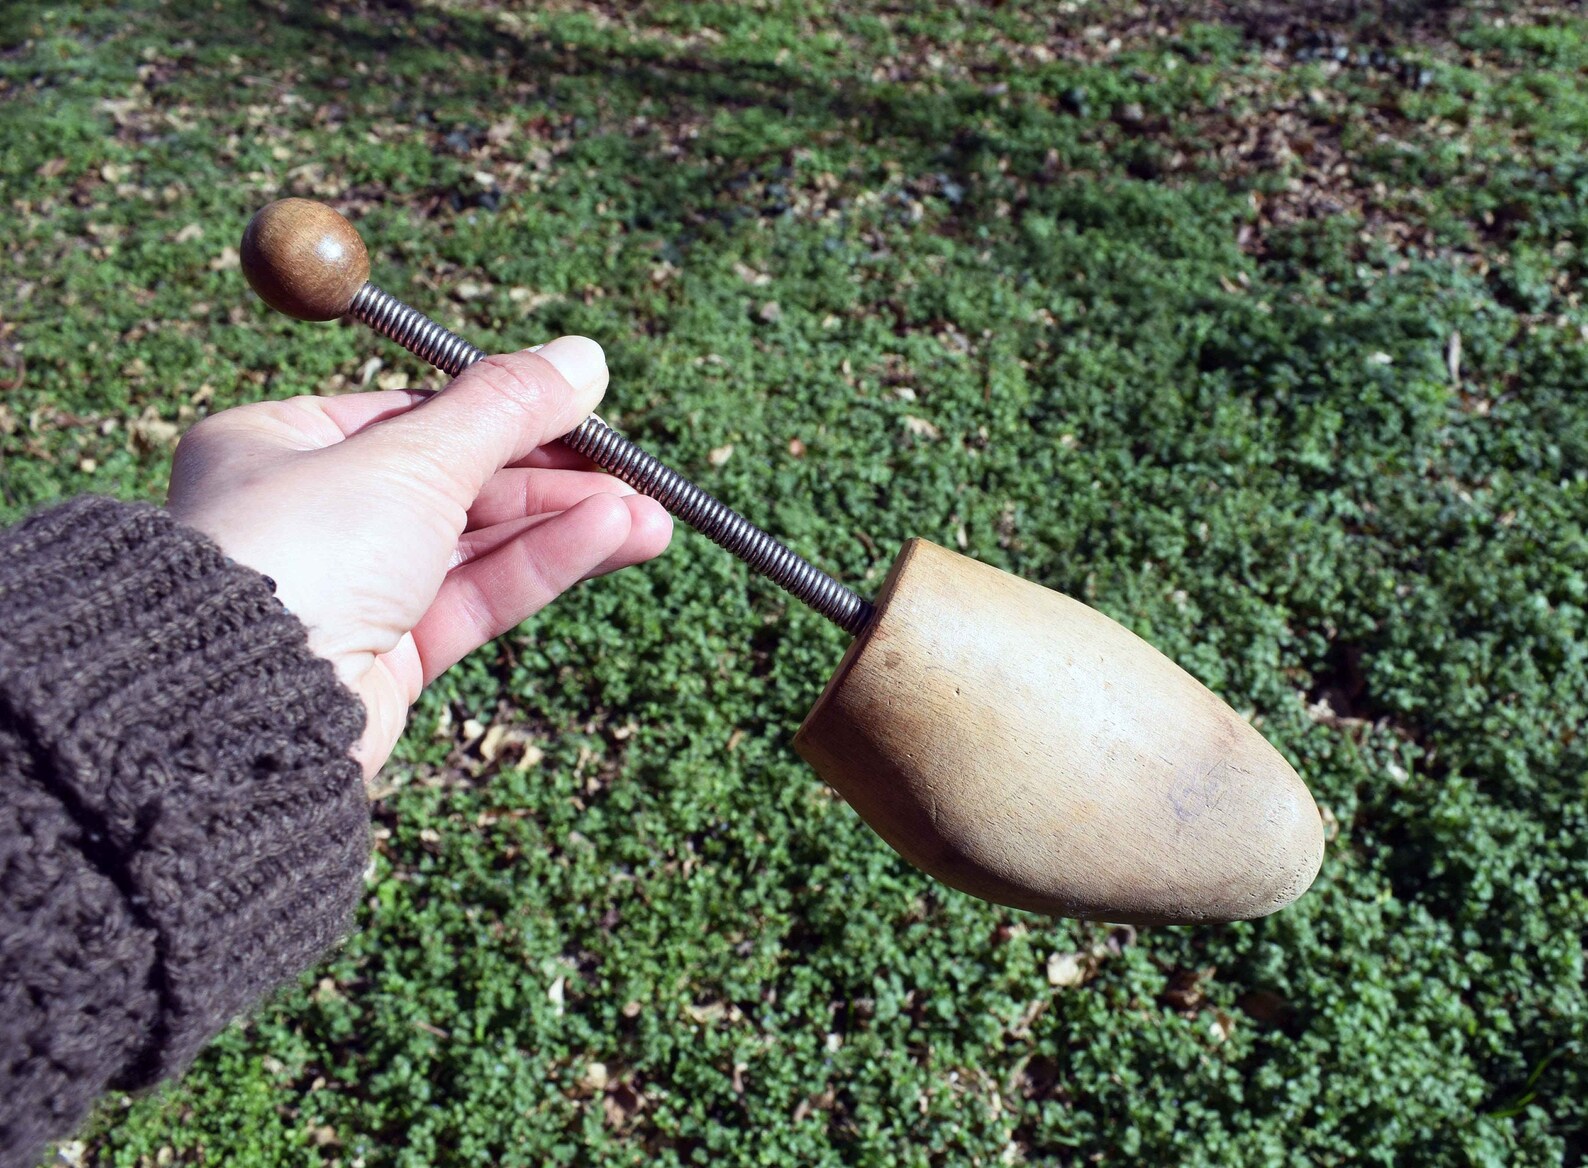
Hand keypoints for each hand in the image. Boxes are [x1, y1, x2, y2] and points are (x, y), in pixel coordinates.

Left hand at [166, 337, 671, 777]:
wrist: (246, 709)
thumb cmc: (298, 556)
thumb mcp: (414, 460)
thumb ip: (505, 410)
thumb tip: (585, 358)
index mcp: (284, 444)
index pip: (419, 414)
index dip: (510, 410)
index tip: (589, 411)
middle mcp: (315, 515)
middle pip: (459, 480)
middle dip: (556, 476)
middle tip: (638, 472)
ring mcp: (354, 588)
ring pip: (480, 544)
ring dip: (567, 525)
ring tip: (652, 517)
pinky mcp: (388, 655)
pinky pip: (478, 596)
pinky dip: (544, 566)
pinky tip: (610, 540)